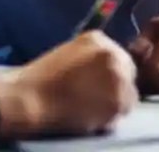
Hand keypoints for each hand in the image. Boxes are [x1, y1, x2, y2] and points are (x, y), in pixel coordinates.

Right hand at [0, 31, 137, 136]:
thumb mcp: (70, 53)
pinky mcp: (118, 101)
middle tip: (95, 100)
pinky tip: (90, 118)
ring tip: (91, 110)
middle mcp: (114, 54)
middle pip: (128, 74)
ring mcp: (118, 77)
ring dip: (114, 103)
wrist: (30, 97)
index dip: (110, 75)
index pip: (118, 58)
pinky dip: (110, 118)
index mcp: (99, 39)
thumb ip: (92, 57)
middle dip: (116, 87)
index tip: (97, 85)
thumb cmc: (41, 78)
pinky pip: (122, 113)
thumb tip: (105, 72)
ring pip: (128, 95)